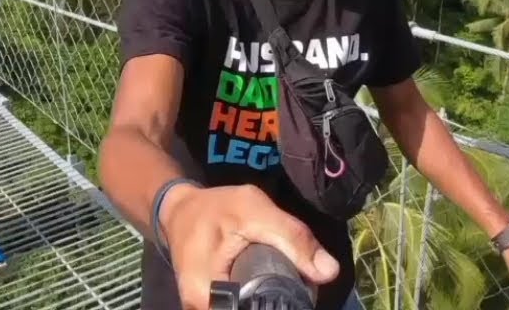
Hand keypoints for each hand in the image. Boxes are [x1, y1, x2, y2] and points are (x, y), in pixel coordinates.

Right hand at [160, 184, 338, 309]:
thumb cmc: (213, 207)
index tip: (303, 292)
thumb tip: (329, 271)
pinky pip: (238, 308)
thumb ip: (292, 237)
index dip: (283, 307)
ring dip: (266, 304)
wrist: (178, 209)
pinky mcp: (207, 307)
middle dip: (276, 304)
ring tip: (287, 283)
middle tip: (299, 284)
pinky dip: (255, 301)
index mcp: (205, 296)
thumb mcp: (254, 210)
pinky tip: (270, 285)